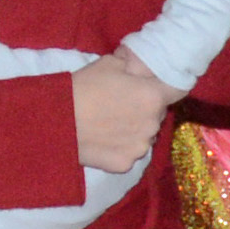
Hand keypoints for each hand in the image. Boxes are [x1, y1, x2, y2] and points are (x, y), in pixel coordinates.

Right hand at [68, 53, 167, 177]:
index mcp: (153, 97)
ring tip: (109, 125)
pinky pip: (129, 154)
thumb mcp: (110, 63)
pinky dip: (120, 149)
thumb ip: (133, 66)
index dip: (163, 88)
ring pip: (144, 136)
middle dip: (143, 110)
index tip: (152, 88)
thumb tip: (141, 70)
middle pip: (156, 115)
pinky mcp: (125, 165)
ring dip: (133, 131)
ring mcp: (140, 148)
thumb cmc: (83, 87)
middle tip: (120, 106)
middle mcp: (153, 125)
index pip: (175, 90)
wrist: (54, 121)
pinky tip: (103, 141)